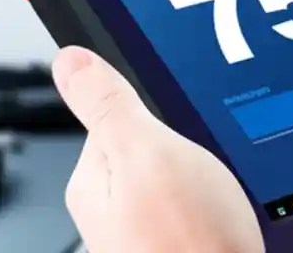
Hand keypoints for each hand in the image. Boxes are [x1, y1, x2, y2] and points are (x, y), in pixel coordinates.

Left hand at [52, 46, 263, 252]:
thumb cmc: (190, 246)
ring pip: (180, 184)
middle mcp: (110, 215)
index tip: (175, 131)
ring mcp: (143, 238)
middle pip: (153, 152)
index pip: (115, 119)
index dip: (154, 116)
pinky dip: (215, 215)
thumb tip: (69, 60)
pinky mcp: (176, 250)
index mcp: (90, 182)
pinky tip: (224, 227)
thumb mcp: (145, 152)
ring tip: (216, 205)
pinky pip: (197, 216)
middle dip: (185, 154)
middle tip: (203, 174)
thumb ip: (107, 104)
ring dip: (204, 187)